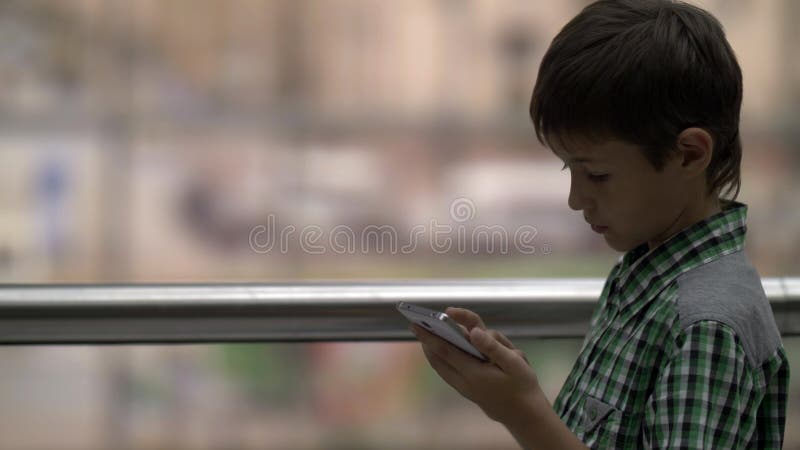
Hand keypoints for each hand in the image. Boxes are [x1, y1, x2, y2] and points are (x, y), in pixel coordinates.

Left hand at [411, 307, 543, 424]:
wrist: (524, 414)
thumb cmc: (522, 385)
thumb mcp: (515, 362)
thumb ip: (493, 346)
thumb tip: (473, 332)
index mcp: (475, 372)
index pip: (446, 350)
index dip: (430, 336)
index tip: (416, 324)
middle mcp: (465, 381)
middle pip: (439, 358)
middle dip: (427, 341)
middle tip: (417, 324)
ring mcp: (463, 387)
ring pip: (441, 366)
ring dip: (432, 350)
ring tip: (428, 334)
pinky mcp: (466, 390)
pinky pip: (447, 372)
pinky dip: (441, 359)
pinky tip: (441, 349)